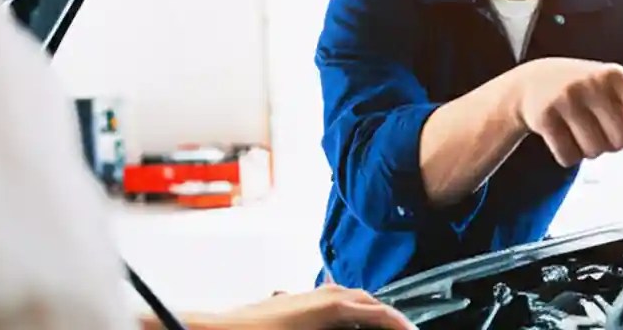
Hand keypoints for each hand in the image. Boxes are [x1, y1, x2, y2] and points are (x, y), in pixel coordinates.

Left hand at [211, 284, 415, 329]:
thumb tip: (368, 324)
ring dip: (369, 313)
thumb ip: (344, 327)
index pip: (379, 313)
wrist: (222, 329)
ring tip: (381, 327)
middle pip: (370, 303)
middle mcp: (326, 295)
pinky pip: (337, 302)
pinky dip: (351, 311)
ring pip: (353, 300)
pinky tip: (348, 320)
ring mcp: (312, 296)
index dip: (399, 324)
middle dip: (388, 318)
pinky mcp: (299, 303)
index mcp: (334, 305)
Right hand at [507, 58, 622, 168]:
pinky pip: (569, 158)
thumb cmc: (583, 90)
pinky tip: (561, 137)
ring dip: (590, 151)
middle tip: (598, 130)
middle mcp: (592, 83)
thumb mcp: (611, 88)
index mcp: (615, 76)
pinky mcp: (544, 117)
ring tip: (578, 130)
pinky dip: (568, 157)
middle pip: (620, 141)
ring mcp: (566, 99)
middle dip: (612, 144)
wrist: (532, 80)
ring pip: (595, 152)